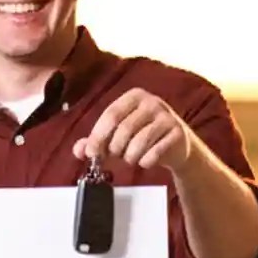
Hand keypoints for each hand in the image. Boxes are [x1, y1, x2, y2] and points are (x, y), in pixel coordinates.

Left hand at [73, 88, 197, 171]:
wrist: (176, 146)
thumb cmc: (140, 137)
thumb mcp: (116, 136)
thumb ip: (95, 141)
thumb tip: (79, 150)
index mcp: (134, 96)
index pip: (111, 115)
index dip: (98, 137)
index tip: (92, 154)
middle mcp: (152, 102)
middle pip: (124, 129)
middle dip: (115, 149)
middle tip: (115, 156)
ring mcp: (167, 116)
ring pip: (140, 142)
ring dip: (130, 157)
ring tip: (130, 158)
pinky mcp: (178, 133)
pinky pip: (155, 152)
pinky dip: (145, 161)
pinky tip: (145, 161)